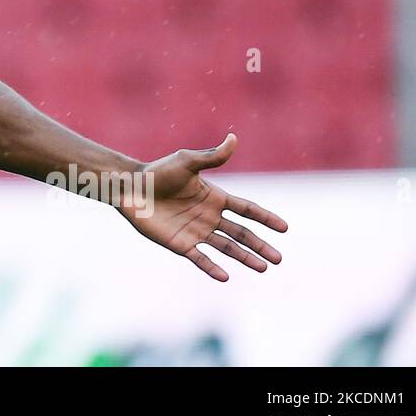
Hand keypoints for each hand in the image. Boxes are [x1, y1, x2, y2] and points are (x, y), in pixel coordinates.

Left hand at [116, 133, 287, 280]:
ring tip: (263, 268)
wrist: (131, 188)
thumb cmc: (157, 172)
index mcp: (214, 197)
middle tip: (278, 259)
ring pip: (226, 248)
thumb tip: (234, 138)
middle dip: (260, 245)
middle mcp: (208, 216)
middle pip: (240, 233)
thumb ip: (212, 156)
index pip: (246, 209)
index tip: (284, 228)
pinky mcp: (180, 243)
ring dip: (245, 258)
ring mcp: (195, 231)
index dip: (265, 218)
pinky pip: (200, 258)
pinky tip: (226, 277)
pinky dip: (212, 268)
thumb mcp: (187, 162)